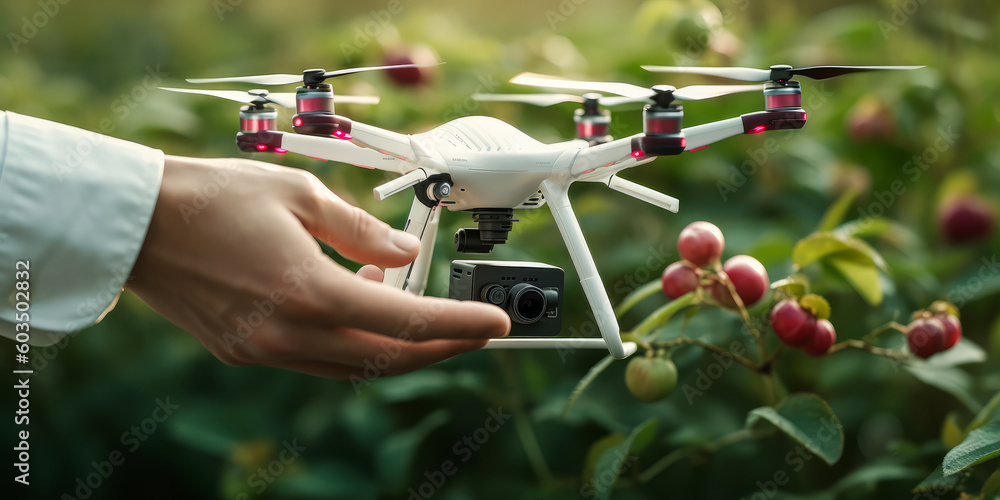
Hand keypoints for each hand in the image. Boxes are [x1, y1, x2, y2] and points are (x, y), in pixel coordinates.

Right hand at [126, 155, 509, 377]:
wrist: (137, 224)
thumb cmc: (213, 197)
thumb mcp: (301, 194)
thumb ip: (363, 230)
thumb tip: (406, 254)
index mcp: (308, 291)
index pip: (405, 320)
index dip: (460, 324)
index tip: (498, 324)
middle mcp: (289, 333)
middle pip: (388, 357)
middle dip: (442, 345)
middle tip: (478, 330)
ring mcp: (266, 349)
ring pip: (355, 365)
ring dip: (398, 346)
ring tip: (426, 314)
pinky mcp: (247, 351)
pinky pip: (319, 359)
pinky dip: (354, 343)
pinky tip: (364, 310)